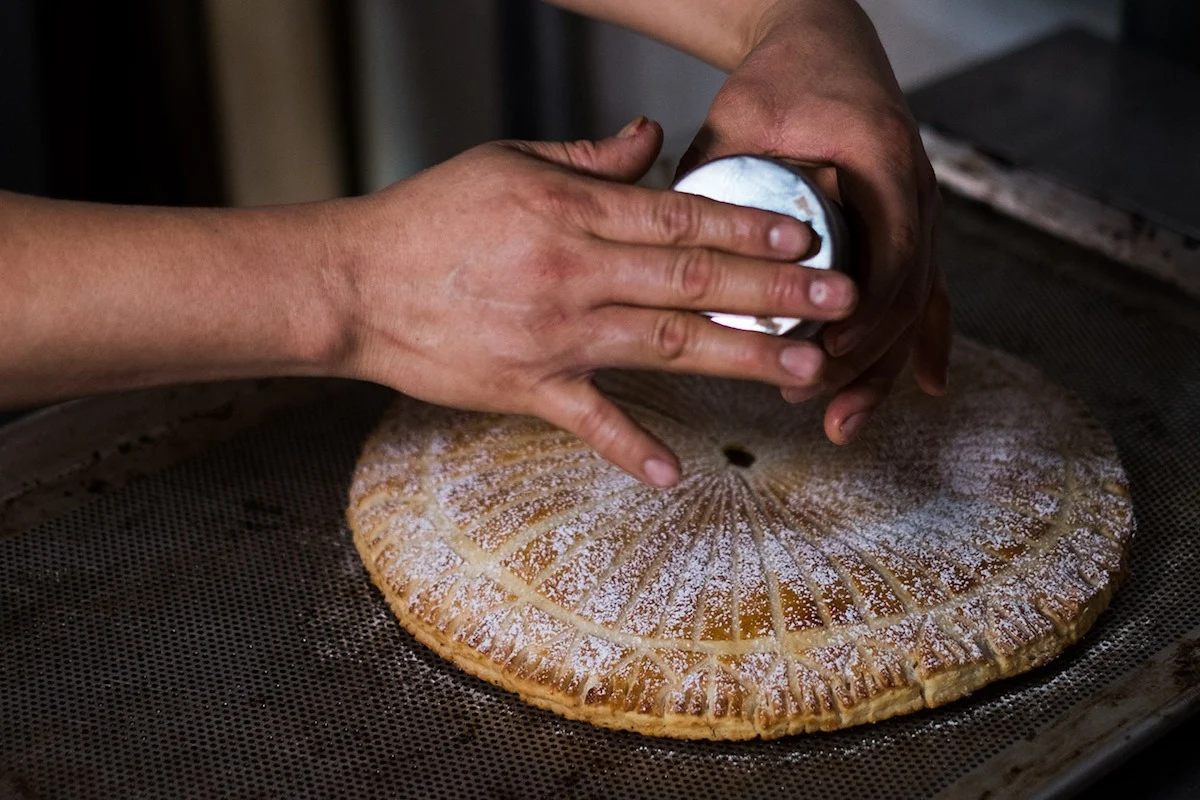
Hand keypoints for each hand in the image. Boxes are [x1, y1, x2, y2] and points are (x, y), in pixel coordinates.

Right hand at [329, 118, 857, 485]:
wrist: (353, 282)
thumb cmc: (430, 216)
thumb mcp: (507, 161)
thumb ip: (590, 157)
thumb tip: (653, 139)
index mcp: (568, 208)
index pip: (676, 217)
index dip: (747, 227)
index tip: (806, 236)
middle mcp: (570, 272)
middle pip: (688, 281)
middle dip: (771, 291)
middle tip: (837, 300)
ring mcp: (551, 335)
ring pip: (661, 345)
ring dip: (736, 357)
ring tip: (802, 369)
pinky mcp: (525, 387)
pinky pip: (588, 421)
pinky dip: (630, 449)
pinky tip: (676, 474)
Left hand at [677, 0, 951, 443]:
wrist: (824, 47)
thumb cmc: (783, 78)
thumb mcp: (743, 118)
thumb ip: (717, 174)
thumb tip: (677, 242)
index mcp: (882, 160)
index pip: (890, 252)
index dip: (864, 311)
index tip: (829, 351)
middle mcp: (914, 190)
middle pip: (907, 294)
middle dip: (866, 360)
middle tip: (819, 405)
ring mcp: (917, 212)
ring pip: (915, 304)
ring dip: (884, 368)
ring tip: (845, 423)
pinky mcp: (905, 228)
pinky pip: (924, 290)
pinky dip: (920, 340)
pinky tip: (924, 385)